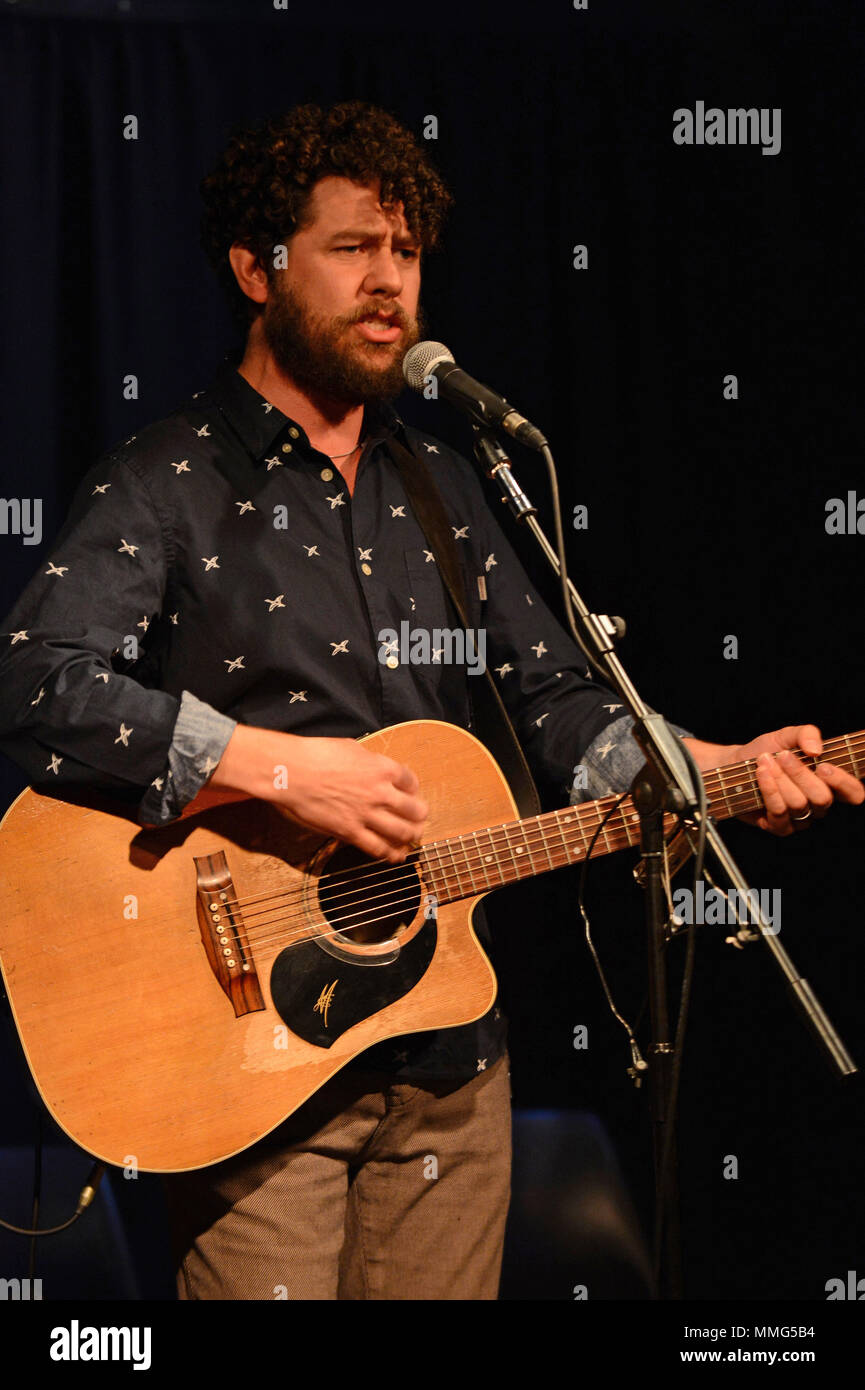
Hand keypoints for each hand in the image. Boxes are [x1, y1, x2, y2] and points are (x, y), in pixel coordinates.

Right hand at [209, 724, 427, 861]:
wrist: (290, 771)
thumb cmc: (314, 754)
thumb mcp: (351, 749)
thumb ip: (368, 762)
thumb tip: (373, 767)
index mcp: (382, 768)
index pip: (412, 781)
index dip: (414, 789)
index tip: (412, 794)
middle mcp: (380, 792)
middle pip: (415, 810)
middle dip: (419, 816)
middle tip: (418, 819)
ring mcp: (366, 814)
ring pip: (402, 832)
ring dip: (410, 837)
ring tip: (411, 839)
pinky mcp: (350, 832)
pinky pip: (377, 848)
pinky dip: (390, 854)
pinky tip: (394, 856)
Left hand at [723, 725, 863, 834]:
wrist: (733, 764)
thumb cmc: (765, 751)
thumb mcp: (787, 735)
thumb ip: (806, 734)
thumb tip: (816, 749)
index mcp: (829, 783)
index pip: (854, 793)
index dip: (843, 782)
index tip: (822, 765)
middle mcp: (818, 804)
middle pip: (823, 798)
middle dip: (800, 774)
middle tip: (783, 756)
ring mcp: (800, 818)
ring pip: (799, 804)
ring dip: (779, 779)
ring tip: (765, 762)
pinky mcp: (779, 826)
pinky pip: (779, 813)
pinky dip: (768, 790)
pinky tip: (761, 774)